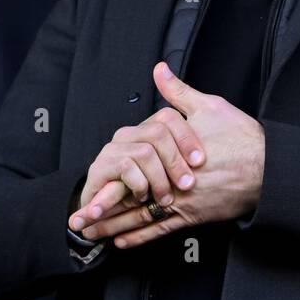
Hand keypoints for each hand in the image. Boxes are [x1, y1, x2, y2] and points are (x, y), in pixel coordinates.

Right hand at [69, 105, 205, 229]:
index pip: (168, 117)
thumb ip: (180, 127)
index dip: (186, 138)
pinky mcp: (100, 167)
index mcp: (146, 131)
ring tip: (165, 198)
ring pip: (144, 152)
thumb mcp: (174, 167)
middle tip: (186, 184)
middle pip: (158, 132)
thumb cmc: (149, 190)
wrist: (114, 216)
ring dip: (160, 180)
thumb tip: (166, 84)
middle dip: (175, 161)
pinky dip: (140, 185)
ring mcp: (112, 151)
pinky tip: (143, 197)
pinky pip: (126, 167)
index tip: (199, 161)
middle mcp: (129, 136)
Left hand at [70, 62, 266, 247]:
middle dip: (102, 210)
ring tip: (91, 234)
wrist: (268, 168)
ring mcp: (183, 202)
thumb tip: (160, 70)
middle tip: (78, 220)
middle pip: (129, 199)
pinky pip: (161, 230)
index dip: (107, 181)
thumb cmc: (241, 138)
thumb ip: (179, 93)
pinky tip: (123, 241)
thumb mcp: (210, 107)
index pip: (132, 170)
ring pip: (140, 218)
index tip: (88, 188)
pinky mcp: (195, 216)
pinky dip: (140, 237)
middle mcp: (172, 183)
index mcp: (171, 156)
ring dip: (114, 227)